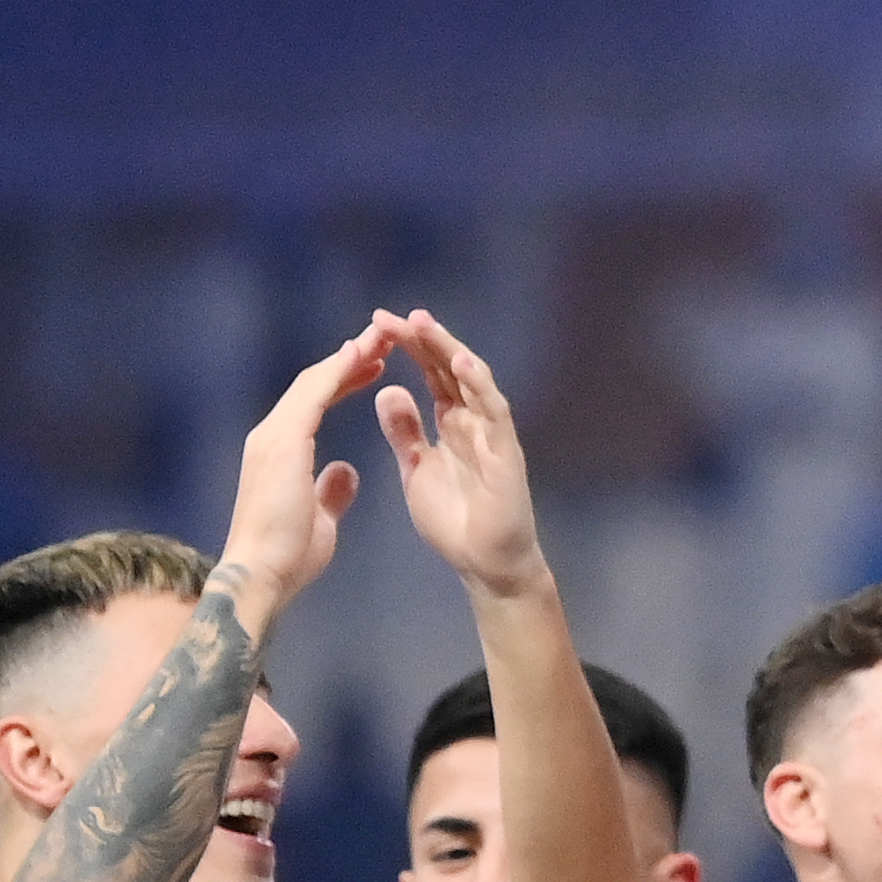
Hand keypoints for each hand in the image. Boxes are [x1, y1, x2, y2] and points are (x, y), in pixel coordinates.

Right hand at [218, 327, 402, 608]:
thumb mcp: (320, 517)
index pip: (315, 402)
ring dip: (348, 357)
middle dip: (348, 360)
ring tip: (381, 337)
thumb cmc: (288, 556)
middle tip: (383, 339)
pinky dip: (338, 371)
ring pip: (314, 382)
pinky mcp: (283, 441)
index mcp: (279, 452)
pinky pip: (314, 395)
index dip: (343, 380)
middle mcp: (271, 436)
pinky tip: (361, 354)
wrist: (261, 575)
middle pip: (314, 384)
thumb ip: (331, 491)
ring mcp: (273, 436)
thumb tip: (346, 472)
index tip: (372, 365)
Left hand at [372, 311, 549, 596]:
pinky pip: (494, 411)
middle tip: (389, 317)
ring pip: (472, 380)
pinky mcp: (506, 452)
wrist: (484, 564)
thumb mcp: (417, 470)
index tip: (376, 327)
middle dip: (420, 341)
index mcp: (451, 423)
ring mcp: (492, 432)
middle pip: (447, 369)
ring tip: (423, 325)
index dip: (406, 349)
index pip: (429, 375)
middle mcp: (474, 419)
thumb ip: (405, 433)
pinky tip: (461, 363)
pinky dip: (480, 386)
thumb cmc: (456, 521)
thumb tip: (386, 392)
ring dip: (448, 350)